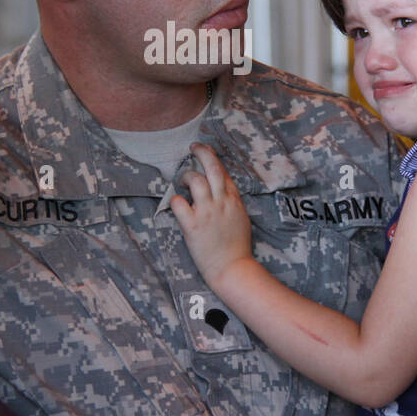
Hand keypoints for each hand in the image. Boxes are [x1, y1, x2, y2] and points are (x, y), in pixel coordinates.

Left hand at [171, 143, 253, 291]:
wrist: (232, 268)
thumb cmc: (237, 247)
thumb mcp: (241, 219)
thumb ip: (231, 203)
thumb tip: (222, 191)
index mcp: (234, 200)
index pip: (223, 172)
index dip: (212, 159)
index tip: (204, 152)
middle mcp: (221, 202)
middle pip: (212, 167)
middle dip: (202, 152)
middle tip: (194, 147)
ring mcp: (207, 213)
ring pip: (195, 181)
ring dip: (186, 177)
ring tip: (181, 181)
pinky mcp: (192, 226)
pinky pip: (178, 204)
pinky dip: (175, 200)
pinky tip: (176, 204)